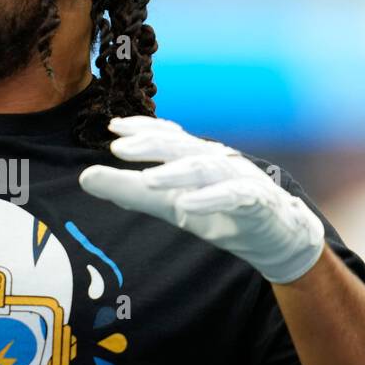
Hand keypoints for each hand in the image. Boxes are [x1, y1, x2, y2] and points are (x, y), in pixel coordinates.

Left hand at [77, 115, 325, 283]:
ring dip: (177, 173)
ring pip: (207, 168)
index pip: (169, 137)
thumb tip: (88, 178)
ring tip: (148, 179)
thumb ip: (133, 192)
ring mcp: (239, 178)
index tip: (113, 126)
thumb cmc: (222, 215)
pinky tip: (187, 205)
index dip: (143, 128)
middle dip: (151, 144)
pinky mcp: (258, 202)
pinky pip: (236, 195)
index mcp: (197, 158)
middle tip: (118, 146)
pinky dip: (211, 199)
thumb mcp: (171, 206)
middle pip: (182, 147)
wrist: (276, 238)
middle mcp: (217, 161)